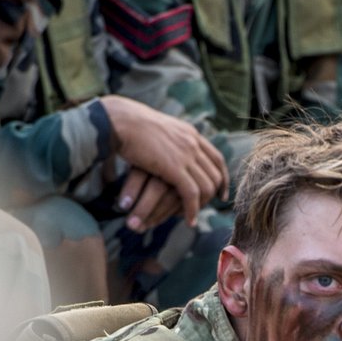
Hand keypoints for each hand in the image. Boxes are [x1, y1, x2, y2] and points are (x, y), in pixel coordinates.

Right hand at [101, 95, 228, 225]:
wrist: (119, 120)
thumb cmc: (129, 125)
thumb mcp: (159, 130)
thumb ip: (171, 141)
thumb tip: (172, 149)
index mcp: (190, 133)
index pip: (217, 159)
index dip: (223, 178)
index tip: (221, 193)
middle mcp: (192, 143)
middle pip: (215, 175)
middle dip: (214, 195)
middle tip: (206, 208)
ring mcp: (185, 155)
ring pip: (206, 186)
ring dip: (202, 206)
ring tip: (193, 216)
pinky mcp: (174, 168)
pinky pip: (191, 194)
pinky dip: (192, 210)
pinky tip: (188, 220)